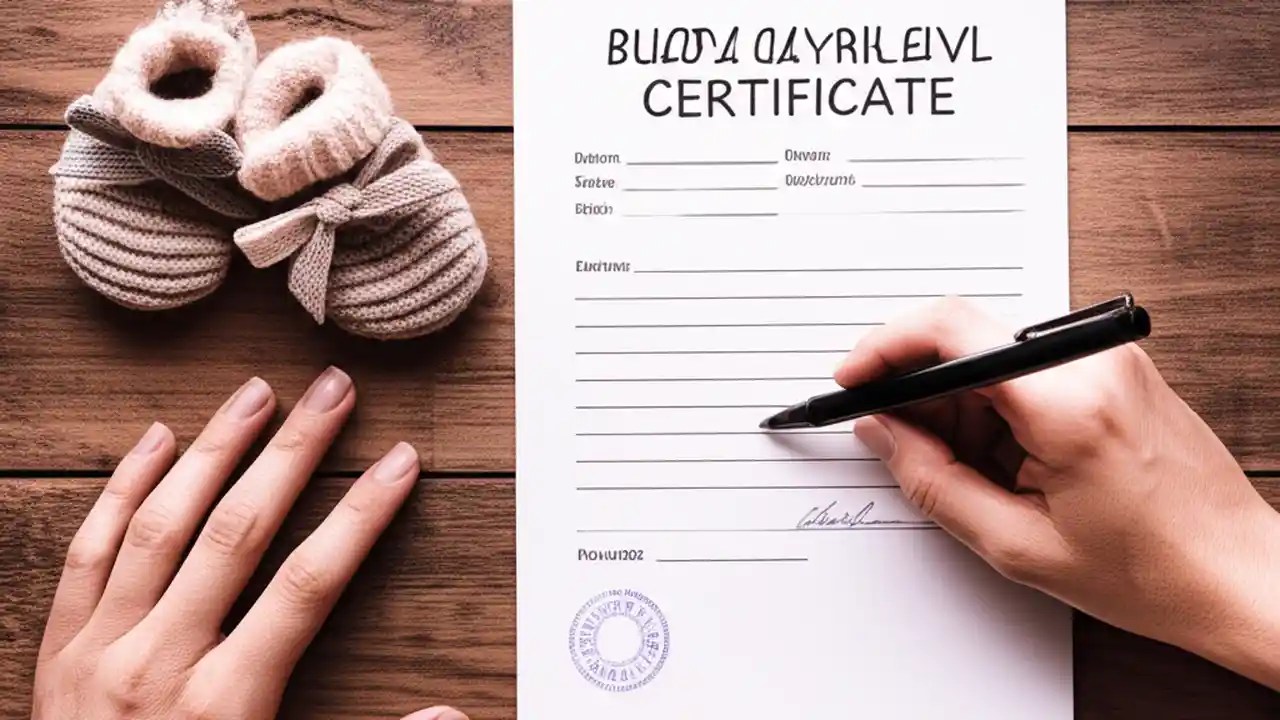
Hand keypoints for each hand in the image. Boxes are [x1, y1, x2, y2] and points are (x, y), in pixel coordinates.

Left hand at [32, 368, 467, 719]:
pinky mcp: (59, 650)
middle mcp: (160, 661)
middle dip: (294, 452)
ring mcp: (102, 650)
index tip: (399, 463)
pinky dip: (120, 490)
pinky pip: (88, 551)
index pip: (309, 584)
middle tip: (333, 391)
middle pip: (238, 530)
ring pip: (161, 524)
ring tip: (255, 394)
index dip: (362, 516)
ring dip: (211, 450)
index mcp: (226, 702)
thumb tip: (453, 716)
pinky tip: (152, 442)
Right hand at [838, 299, 1279, 689]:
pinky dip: (996, 408)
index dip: (885, 347)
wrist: (1238, 573)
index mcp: (1069, 401)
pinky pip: (1027, 369)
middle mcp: (1093, 362)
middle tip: (906, 447)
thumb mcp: (1018, 544)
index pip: (952, 330)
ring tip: (981, 475)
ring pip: (992, 358)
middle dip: (922, 393)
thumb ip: (931, 483)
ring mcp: (1109, 359)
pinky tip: (1008, 461)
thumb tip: (881, 435)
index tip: (854, 375)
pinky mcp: (1114, 367)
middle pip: (967, 343)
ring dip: (961, 407)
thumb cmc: (1156, 569)